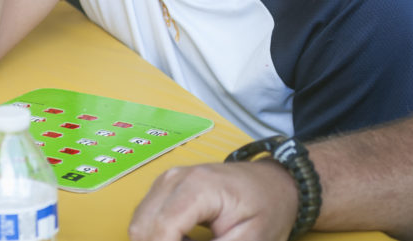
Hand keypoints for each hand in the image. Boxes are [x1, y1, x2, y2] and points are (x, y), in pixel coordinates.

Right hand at [128, 161, 297, 240]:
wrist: (273, 183)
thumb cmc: (267, 207)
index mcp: (197, 187)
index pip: (162, 229)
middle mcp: (174, 178)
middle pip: (142, 228)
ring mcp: (166, 180)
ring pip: (139, 224)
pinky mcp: (164, 186)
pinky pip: (146, 218)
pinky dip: (158, 236)